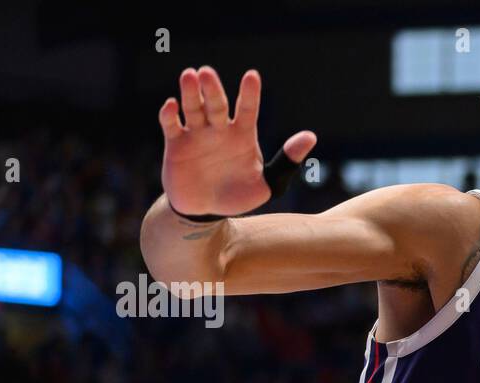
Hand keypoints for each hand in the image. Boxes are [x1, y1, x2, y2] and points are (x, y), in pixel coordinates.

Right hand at [159, 66, 316, 217]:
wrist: (207, 212)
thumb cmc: (239, 196)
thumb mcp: (269, 184)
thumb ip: (287, 162)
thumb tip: (311, 136)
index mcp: (243, 135)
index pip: (248, 109)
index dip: (249, 93)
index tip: (252, 76)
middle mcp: (219, 129)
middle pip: (216, 104)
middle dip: (212, 89)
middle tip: (207, 72)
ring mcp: (197, 135)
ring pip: (193, 108)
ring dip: (191, 93)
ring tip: (189, 76)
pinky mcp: (176, 144)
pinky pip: (171, 126)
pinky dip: (169, 115)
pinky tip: (172, 106)